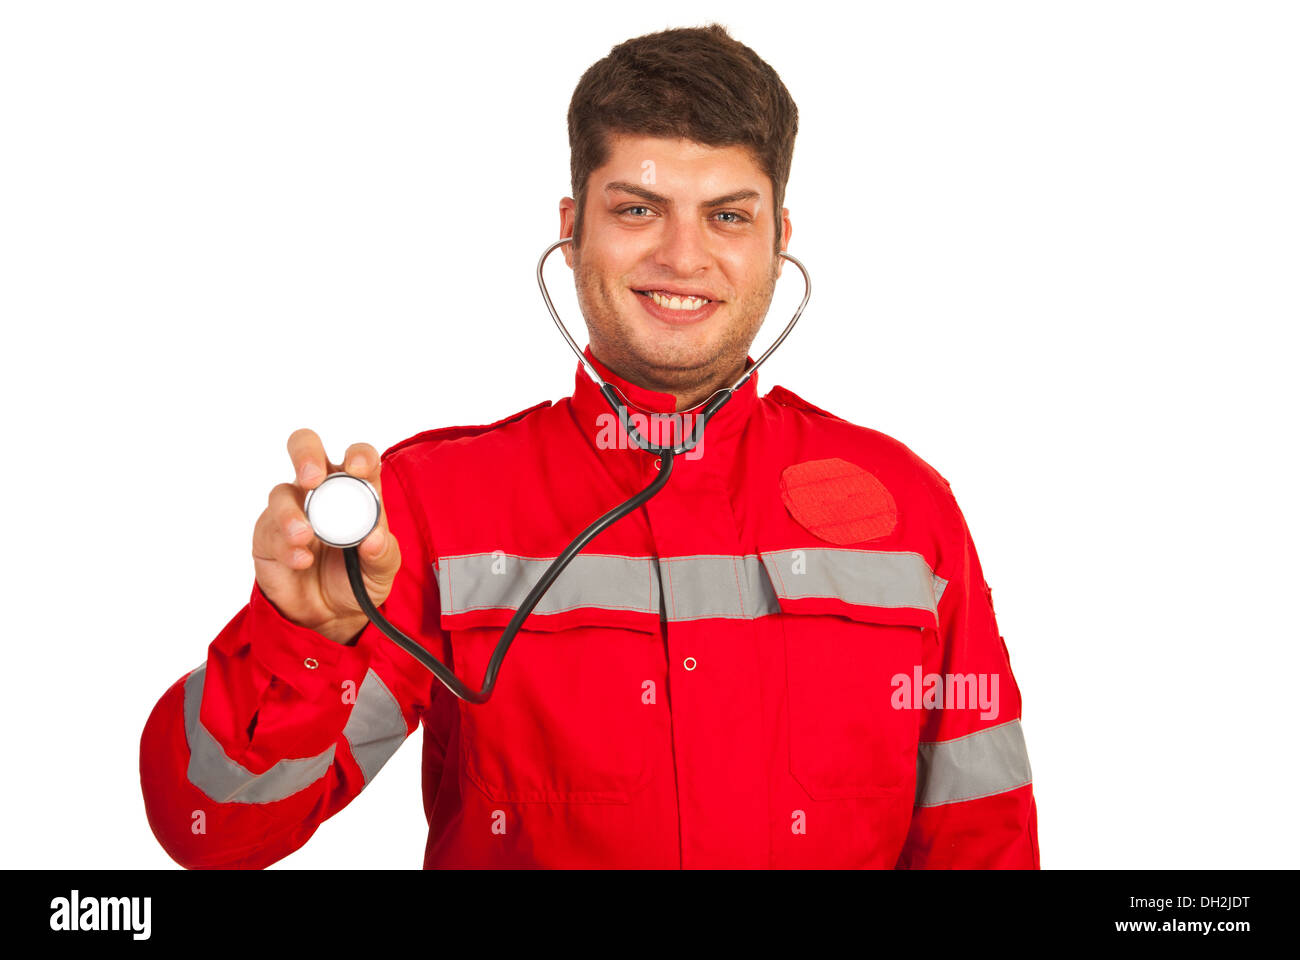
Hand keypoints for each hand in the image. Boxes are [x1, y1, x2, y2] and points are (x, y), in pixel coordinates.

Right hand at [252, 428, 401, 644]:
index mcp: (357, 489)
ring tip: (304, 536)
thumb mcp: (381, 571)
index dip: (358, 455)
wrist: (328, 615)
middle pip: (305, 448)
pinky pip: (270, 529)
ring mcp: (292, 509)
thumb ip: (382, 554)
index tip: (358, 469)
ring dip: (291, 514)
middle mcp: (322, 491)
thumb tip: (373, 538)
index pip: (357, 456)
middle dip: (306, 455)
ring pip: (281, 491)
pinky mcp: (268, 533)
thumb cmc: (358, 579)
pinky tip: (300, 560)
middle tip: (312, 479)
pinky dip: (285, 545)